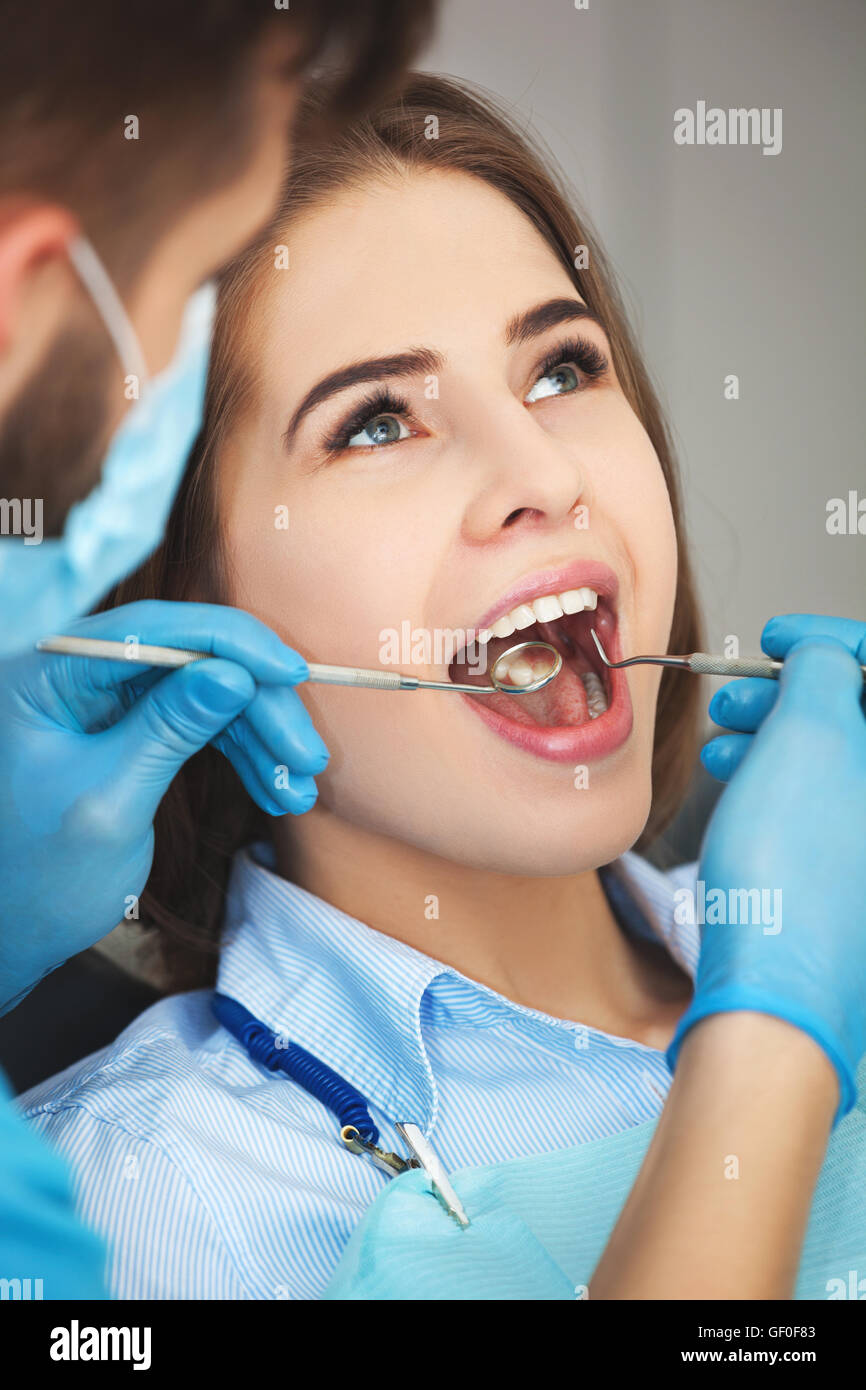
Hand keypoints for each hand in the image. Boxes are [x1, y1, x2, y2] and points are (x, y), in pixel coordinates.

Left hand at [0, 601, 327, 1010]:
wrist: (15, 930)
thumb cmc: (38, 875)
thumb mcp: (109, 801)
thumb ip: (168, 730)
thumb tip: (234, 674)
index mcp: (48, 673)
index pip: (151, 630)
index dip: (231, 644)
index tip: (290, 674)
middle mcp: (79, 672)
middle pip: (193, 658)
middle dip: (259, 707)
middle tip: (309, 757)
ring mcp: (109, 699)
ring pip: (210, 691)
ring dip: (262, 739)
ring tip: (300, 791)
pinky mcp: (136, 727)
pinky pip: (205, 724)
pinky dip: (247, 756)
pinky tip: (280, 790)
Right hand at [667, 614, 865, 1123]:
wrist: (779, 997)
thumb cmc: (794, 879)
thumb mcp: (807, 737)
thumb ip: (825, 671)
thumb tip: (826, 656)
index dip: (830, 642)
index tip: (778, 639)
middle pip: (862, 720)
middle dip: (799, 693)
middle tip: (741, 697)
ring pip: (844, 764)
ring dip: (784, 738)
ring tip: (725, 744)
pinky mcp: (854, 882)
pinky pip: (833, 807)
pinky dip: (789, 783)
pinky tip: (741, 787)